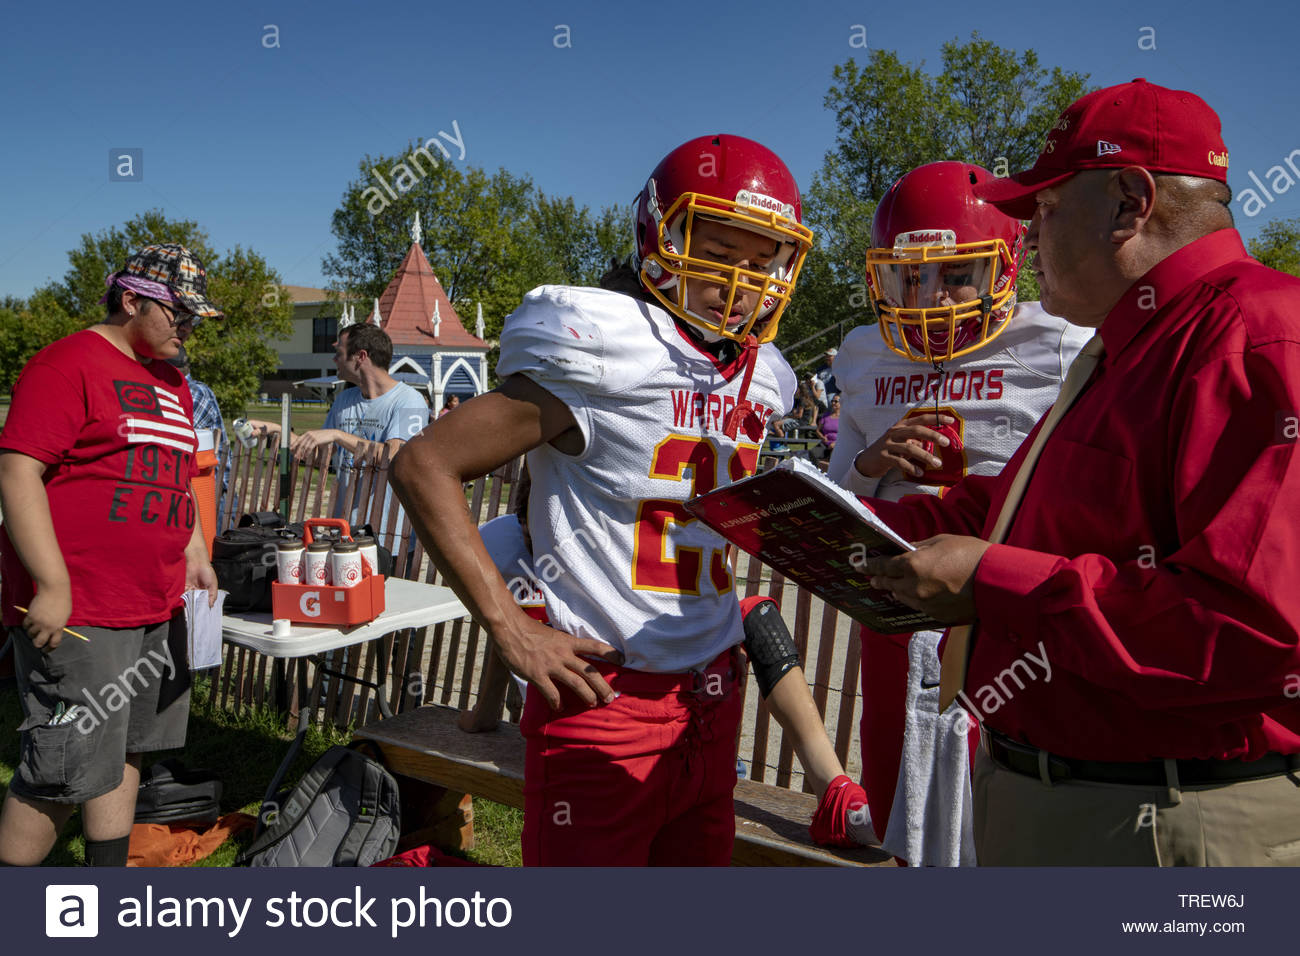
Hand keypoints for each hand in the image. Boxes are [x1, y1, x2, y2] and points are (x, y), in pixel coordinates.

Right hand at [24, 584, 71, 650]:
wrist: (54, 590)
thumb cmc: (62, 601)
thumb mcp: (65, 616)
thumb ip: (59, 625)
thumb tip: (53, 633)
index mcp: (59, 628)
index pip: (54, 644)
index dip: (48, 649)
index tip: (45, 649)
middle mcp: (48, 627)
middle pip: (38, 643)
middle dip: (37, 644)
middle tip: (37, 640)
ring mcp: (38, 622)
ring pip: (30, 634)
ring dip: (31, 632)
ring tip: (35, 626)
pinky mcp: (30, 616)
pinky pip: (25, 625)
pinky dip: (26, 624)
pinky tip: (30, 620)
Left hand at [185, 545, 218, 607]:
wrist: (197, 563)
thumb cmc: (207, 571)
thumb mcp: (213, 584)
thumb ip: (213, 595)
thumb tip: (211, 605)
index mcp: (207, 590)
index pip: (206, 600)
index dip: (205, 605)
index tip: (205, 612)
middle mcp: (199, 590)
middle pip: (198, 600)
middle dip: (198, 605)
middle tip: (198, 612)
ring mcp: (192, 589)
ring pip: (191, 598)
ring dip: (191, 602)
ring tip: (193, 608)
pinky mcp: (185, 587)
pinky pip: (184, 594)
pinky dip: (185, 598)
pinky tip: (187, 602)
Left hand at [289, 429, 337, 461]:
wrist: (332, 434)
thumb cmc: (324, 438)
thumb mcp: (316, 439)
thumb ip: (310, 442)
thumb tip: (306, 448)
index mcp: (307, 433)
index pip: (298, 439)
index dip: (294, 445)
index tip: (291, 450)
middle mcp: (308, 434)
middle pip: (300, 443)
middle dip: (296, 451)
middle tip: (294, 456)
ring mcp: (312, 437)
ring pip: (304, 446)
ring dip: (301, 453)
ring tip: (299, 458)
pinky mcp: (316, 440)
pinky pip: (309, 447)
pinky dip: (307, 453)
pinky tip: (305, 457)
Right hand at [491, 612, 622, 710]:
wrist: (509, 628)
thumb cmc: (529, 631)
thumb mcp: (552, 635)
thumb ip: (563, 646)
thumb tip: (571, 656)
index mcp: (568, 641)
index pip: (594, 646)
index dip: (610, 653)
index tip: (623, 660)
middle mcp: (563, 653)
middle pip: (590, 671)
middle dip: (603, 686)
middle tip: (610, 698)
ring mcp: (551, 664)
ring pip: (576, 683)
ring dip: (587, 696)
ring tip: (592, 704)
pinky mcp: (537, 675)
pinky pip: (552, 693)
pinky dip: (557, 702)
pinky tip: (558, 706)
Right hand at [855, 413, 955, 478]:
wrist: (867, 461)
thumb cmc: (890, 450)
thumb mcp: (903, 442)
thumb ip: (916, 441)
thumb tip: (931, 443)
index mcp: (901, 426)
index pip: (920, 419)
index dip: (936, 418)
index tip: (951, 420)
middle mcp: (894, 432)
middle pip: (916, 430)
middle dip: (932, 435)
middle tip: (946, 442)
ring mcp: (888, 444)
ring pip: (909, 447)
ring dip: (925, 456)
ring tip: (937, 463)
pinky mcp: (883, 456)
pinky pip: (899, 462)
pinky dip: (911, 467)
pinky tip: (920, 473)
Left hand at [859, 534, 990, 622]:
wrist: (995, 582)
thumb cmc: (972, 555)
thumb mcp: (943, 541)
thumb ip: (920, 546)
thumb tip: (906, 548)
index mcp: (913, 564)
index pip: (884, 566)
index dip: (871, 566)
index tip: (861, 566)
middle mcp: (914, 586)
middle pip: (889, 585)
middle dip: (880, 580)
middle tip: (873, 579)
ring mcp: (925, 604)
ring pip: (903, 598)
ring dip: (897, 591)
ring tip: (893, 588)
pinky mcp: (936, 616)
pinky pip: (919, 607)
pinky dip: (915, 600)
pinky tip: (916, 596)